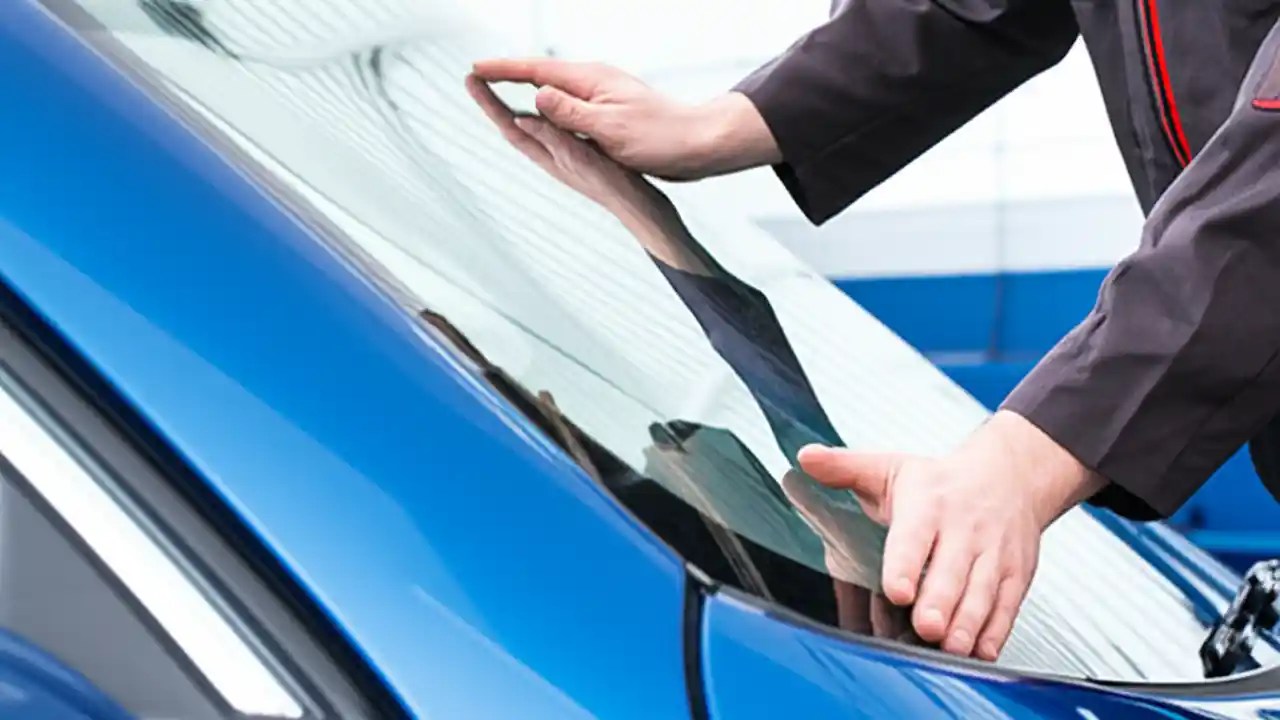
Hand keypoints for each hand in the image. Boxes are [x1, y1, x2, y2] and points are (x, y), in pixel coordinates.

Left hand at [466, 75, 654, 213]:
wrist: (640, 209)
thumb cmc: (615, 186)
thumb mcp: (582, 158)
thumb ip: (553, 138)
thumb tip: (521, 118)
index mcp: (548, 156)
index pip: (509, 125)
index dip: (488, 103)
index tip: (470, 79)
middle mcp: (551, 157)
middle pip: (513, 124)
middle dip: (493, 102)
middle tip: (475, 79)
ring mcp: (564, 157)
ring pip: (531, 127)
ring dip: (513, 108)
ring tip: (500, 91)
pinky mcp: (580, 156)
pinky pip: (552, 129)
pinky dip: (543, 114)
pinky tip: (549, 110)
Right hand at [471, 58, 780, 179]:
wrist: (699, 143)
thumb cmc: (661, 136)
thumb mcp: (612, 127)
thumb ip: (572, 112)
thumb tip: (535, 94)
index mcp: (590, 82)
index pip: (535, 72)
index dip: (502, 72)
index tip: (474, 70)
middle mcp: (593, 85)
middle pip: (539, 77)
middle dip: (506, 77)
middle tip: (475, 76)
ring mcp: (602, 98)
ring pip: (552, 91)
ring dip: (523, 90)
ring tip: (497, 91)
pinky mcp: (610, 114)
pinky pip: (566, 105)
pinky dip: (545, 106)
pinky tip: (544, 113)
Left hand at [797, 411, 1104, 660]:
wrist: (1010, 475)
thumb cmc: (939, 481)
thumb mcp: (889, 468)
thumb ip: (844, 468)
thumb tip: (805, 458)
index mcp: (928, 505)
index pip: (914, 537)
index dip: (906, 564)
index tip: (895, 589)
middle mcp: (964, 530)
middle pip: (951, 572)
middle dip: (940, 602)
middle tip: (926, 627)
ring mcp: (993, 554)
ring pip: (983, 592)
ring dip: (968, 622)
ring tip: (950, 646)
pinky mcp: (1017, 574)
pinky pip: (1009, 606)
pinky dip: (996, 630)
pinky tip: (981, 651)